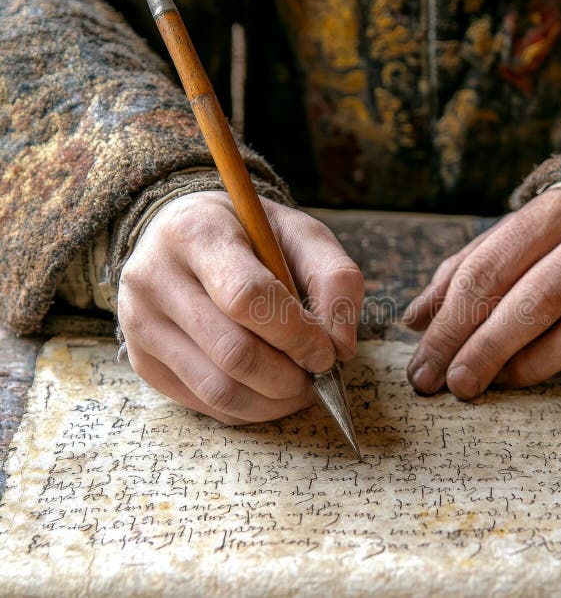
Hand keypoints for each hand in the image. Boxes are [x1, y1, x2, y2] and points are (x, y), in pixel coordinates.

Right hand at [118, 191, 363, 423]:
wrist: (184, 237)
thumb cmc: (251, 236)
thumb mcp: (301, 234)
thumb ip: (335, 279)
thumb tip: (340, 348)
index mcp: (196, 232)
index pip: (246, 297)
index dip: (296, 334)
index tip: (326, 351)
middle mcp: (154, 277)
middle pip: (233, 352)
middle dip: (289, 376)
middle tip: (316, 374)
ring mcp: (140, 322)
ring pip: (217, 388)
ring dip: (273, 401)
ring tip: (299, 387)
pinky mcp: (142, 360)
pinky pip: (204, 404)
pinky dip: (249, 409)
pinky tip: (269, 390)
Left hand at [403, 188, 560, 397]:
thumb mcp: (521, 229)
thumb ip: (467, 268)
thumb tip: (413, 320)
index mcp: (551, 211)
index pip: (487, 271)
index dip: (450, 324)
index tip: (424, 367)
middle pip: (533, 300)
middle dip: (485, 349)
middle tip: (455, 386)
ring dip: (539, 361)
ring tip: (503, 383)